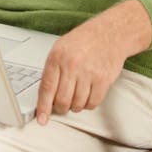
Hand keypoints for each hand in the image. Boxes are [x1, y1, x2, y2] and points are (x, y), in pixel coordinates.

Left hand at [35, 0, 151, 124]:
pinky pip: (93, 103)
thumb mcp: (60, 48)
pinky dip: (88, 104)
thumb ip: (52, 71)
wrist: (110, 33)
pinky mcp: (104, 80)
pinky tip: (87, 96)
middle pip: (62, 100)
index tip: (42, 119)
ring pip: (77, 105)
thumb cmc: (84, 41)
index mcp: (57, 57)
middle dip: (60, 108)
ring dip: (75, 106)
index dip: (43, 107)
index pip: (46, 88)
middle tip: (62, 105)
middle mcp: (72, 65)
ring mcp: (89, 73)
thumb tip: (45, 96)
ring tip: (76, 97)